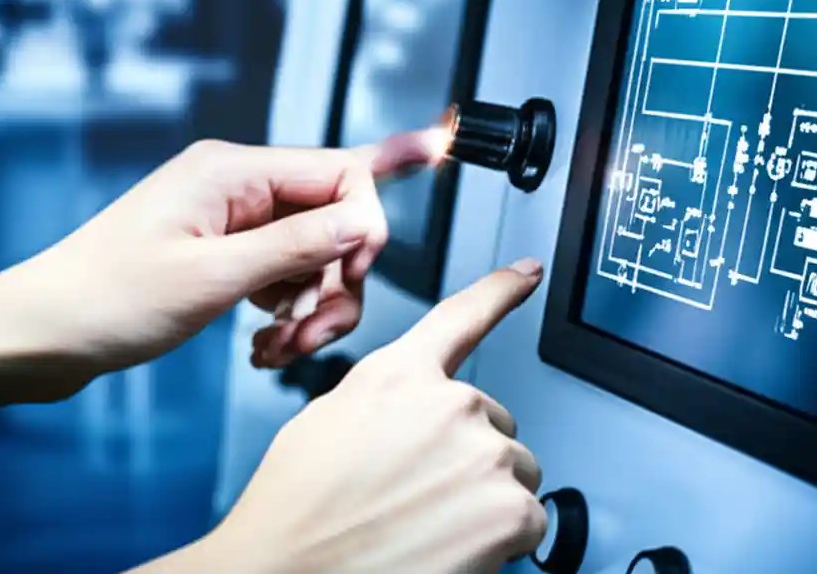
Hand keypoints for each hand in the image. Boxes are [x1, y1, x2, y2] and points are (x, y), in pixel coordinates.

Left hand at [0, 134, 435, 380]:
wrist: (43, 334)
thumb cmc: (109, 299)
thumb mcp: (214, 276)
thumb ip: (297, 245)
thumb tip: (365, 221)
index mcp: (232, 172)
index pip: (341, 173)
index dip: (362, 226)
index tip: (348, 279)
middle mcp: (236, 187)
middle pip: (332, 221)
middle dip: (334, 282)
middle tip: (310, 335)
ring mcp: (230, 222)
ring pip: (312, 257)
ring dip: (310, 309)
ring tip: (278, 350)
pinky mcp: (222, 255)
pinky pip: (282, 278)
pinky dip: (285, 316)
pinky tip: (263, 347)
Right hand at [179, 260, 546, 573]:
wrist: (287, 572)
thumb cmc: (295, 510)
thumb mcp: (328, 422)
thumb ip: (387, 401)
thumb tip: (416, 418)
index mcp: (399, 374)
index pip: (462, 317)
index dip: (502, 289)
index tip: (529, 272)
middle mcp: (449, 404)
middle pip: (494, 422)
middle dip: (469, 455)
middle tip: (419, 495)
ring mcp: (483, 454)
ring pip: (515, 472)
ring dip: (486, 498)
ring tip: (428, 526)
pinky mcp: (508, 509)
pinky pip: (529, 519)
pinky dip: (501, 541)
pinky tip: (449, 549)